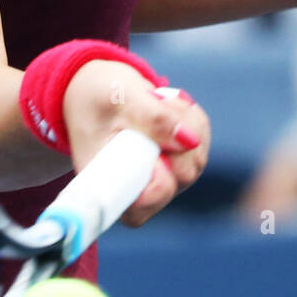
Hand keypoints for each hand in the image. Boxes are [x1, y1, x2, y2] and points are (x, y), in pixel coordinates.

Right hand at [62, 59, 209, 226]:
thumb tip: (191, 141)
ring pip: (197, 158)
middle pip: (183, 175)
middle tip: (154, 104)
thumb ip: (154, 119)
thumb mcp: (120, 99)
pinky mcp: (176, 166)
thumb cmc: (97, 98)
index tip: (151, 145)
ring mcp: (161, 181)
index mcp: (108, 188)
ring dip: (184, 121)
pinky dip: (189, 119)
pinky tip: (166, 107)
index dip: (160, 178)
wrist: (96, 91)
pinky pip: (200, 143)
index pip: (144, 206)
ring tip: (155, 102)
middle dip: (177, 134)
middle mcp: (138, 193)